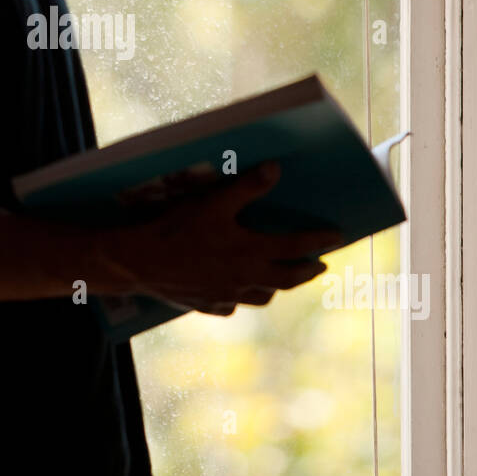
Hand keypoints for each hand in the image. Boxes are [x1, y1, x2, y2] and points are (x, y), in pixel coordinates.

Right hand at [105, 160, 342, 311]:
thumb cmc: (176, 228)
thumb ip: (246, 187)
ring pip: (262, 296)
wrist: (138, 262)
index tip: (338, 237)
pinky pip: (231, 305)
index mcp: (250, 252)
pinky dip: (239, 297)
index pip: (296, 247)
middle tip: (320, 265)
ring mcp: (225, 295)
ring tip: (281, 279)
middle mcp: (244, 279)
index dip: (319, 240)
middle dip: (306, 272)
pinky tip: (235, 291)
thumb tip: (275, 169)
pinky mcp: (206, 305)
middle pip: (287, 280)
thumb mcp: (213, 202)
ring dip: (276, 287)